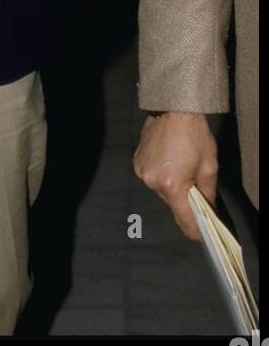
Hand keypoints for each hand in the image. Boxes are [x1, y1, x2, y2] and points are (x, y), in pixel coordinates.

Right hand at [132, 112, 217, 241]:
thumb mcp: (209, 166)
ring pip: (160, 190)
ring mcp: (142, 171)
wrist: (172, 108)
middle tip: (193, 184)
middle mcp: (153, 182)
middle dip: (183, 199)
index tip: (199, 236)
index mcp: (172, 185)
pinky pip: (151, 177)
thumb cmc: (194, 134)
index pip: (183, 218)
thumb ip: (208, 192)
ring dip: (171, 185)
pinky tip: (168, 160)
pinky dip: (161, 174)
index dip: (193, 230)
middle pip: (171, 203)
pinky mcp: (136, 162)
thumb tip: (207, 209)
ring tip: (180, 166)